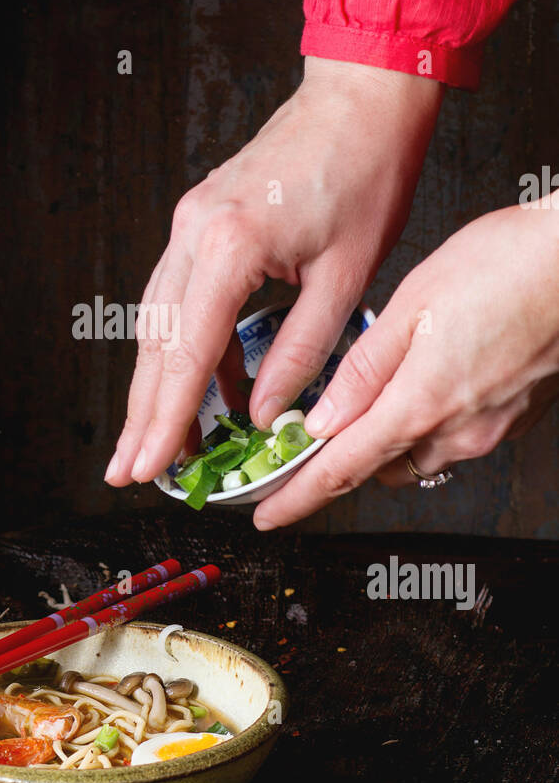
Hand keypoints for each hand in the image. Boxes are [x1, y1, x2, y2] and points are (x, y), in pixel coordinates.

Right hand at [105, 56, 441, 485]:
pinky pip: (179, 295)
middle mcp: (193, 231)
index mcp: (229, 244)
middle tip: (132, 470)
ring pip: (158, 320)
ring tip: (161, 442)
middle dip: (143, 413)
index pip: (187, 351)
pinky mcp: (200, 220)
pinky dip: (186, 344)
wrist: (359, 98)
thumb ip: (302, 351)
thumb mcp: (346, 276)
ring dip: (158, 384)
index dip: (166, 418)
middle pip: (156, 341)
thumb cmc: (364, 172)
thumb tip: (267, 412)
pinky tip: (208, 386)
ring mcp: (190, 222)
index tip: (148, 465)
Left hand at [253, 205, 558, 528]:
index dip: (297, 498)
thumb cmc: (506, 267)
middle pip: (377, 466)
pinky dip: (428, 417)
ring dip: (388, 434)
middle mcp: (458, 432)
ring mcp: (491, 429)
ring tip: (376, 387)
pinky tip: (429, 374)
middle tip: (311, 434)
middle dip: (341, 459)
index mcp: (419, 406)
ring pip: (418, 452)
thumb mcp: (411, 308)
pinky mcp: (514, 418)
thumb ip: (361, 372)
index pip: (340, 473)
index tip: (267, 516)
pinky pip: (455, 434)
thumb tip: (318, 422)